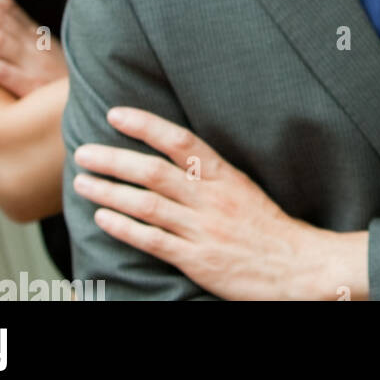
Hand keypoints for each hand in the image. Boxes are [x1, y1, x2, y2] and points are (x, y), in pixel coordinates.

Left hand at [72, 107, 366, 299]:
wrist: (296, 265)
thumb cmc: (268, 226)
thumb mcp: (243, 187)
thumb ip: (210, 174)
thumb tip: (173, 157)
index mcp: (224, 174)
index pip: (179, 140)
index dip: (145, 125)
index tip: (116, 115)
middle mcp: (211, 197)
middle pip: (153, 172)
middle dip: (114, 159)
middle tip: (83, 151)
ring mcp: (202, 229)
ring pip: (146, 205)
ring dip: (109, 192)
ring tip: (82, 182)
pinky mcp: (197, 259)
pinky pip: (153, 241)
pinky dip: (124, 229)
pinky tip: (103, 219)